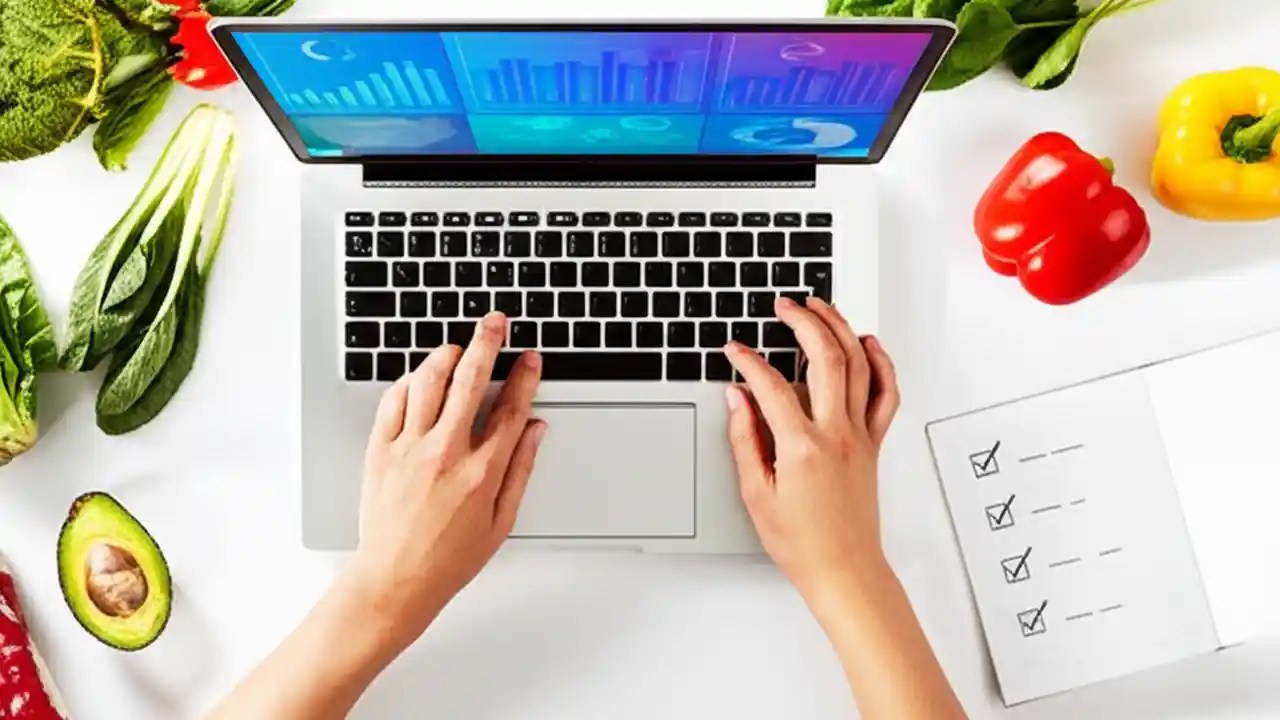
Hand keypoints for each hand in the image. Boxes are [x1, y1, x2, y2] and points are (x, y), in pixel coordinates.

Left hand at [350, 313, 544, 647]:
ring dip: (446, 356)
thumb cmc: (447, 559)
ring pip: (428, 382)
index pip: (510, 409)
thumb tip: (536, 430)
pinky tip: (420, 378)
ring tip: (458, 346)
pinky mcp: (380, 451)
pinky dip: (409, 382)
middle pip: (470, 380)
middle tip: (496, 322)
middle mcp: (445, 453)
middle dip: (487, 343)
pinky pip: (393, 402)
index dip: (525, 377)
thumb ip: (521, 469)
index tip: (531, 358)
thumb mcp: (501, 521)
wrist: (394, 580)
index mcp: (481, 472)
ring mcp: (409, 449)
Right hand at [724, 297, 899, 603]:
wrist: (844, 569)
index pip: (770, 385)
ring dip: (840, 328)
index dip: (748, 360)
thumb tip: (736, 398)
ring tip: (821, 308)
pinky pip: (886, 394)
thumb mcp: (756, 493)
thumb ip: (745, 439)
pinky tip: (868, 344)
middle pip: (825, 357)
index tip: (734, 350)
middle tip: (784, 306)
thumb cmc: (801, 542)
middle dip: (803, 321)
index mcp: (801, 447)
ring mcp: (860, 435)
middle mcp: (836, 433)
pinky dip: (881, 363)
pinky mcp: (873, 443)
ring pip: (859, 365)